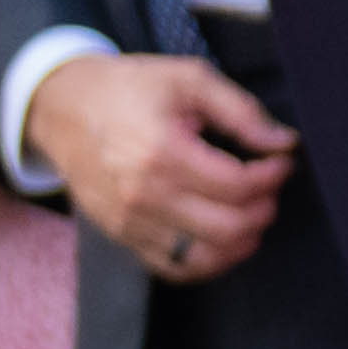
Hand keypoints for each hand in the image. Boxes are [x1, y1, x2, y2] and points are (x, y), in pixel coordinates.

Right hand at [31, 48, 290, 283]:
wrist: (63, 108)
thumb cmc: (129, 89)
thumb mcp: (187, 79)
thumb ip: (241, 111)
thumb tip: (284, 143)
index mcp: (162, 152)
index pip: (240, 185)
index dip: (273, 175)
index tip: (280, 160)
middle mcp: (144, 195)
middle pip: (229, 228)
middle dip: (263, 209)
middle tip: (268, 187)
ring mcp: (130, 222)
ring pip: (206, 258)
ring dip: (242, 240)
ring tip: (250, 212)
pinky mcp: (122, 237)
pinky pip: (175, 269)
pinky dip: (209, 261)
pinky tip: (222, 235)